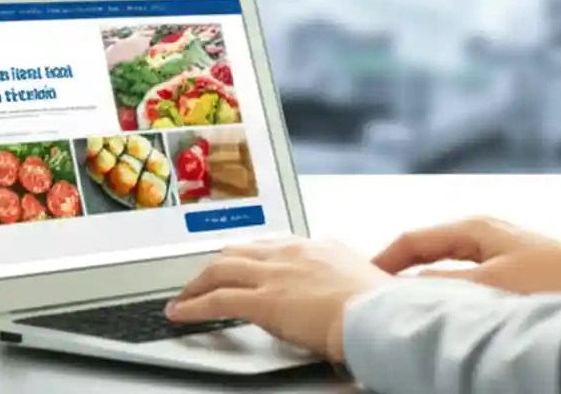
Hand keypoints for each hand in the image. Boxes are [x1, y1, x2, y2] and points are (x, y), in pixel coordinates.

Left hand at [164, 238, 391, 360]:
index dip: (253, 258)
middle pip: (240, 251)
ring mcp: (275, 273)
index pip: (274, 247)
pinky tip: (180, 313)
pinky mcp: (263, 300)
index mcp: (318, 247)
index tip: (244, 266)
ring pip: (221, 269)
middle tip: (204, 279)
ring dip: (198, 283)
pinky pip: (216, 300)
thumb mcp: (364, 281)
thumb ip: (343, 283)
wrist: (377, 314)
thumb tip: (342, 295)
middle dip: (218, 265)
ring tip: (185, 296)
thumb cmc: (379, 306)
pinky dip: (193, 306)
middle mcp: (292, 252)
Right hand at [373, 216, 560, 294]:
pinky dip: (450, 297)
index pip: (412, 239)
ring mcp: (502, 252)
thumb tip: (401, 293)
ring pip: (447, 271)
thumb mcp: (490, 285)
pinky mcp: (516, 272)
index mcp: (475, 227)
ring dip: (426, 289)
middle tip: (374, 298)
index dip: (382, 261)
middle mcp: (486, 233)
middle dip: (399, 274)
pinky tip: (450, 318)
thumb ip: (443, 289)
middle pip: (427, 252)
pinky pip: (467, 282)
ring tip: (406, 311)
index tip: (357, 281)